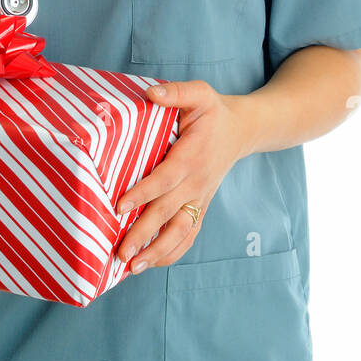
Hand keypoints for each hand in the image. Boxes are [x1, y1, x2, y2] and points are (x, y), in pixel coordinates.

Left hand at [113, 80, 253, 272]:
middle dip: (143, 233)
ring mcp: (200, 198)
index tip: (119, 206)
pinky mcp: (201, 206)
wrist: (241, 131)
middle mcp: (197, 182)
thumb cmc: (213, 112)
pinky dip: (172, 252)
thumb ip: (176, 92)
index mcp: (192, 156)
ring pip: (179, 231)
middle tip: (120, 252)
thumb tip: (150, 94)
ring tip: (132, 267)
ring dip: (156, 251)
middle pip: (167, 212)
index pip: (165, 179)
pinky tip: (151, 264)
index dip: (142, 193)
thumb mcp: (199, 93)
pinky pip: (189, 234)